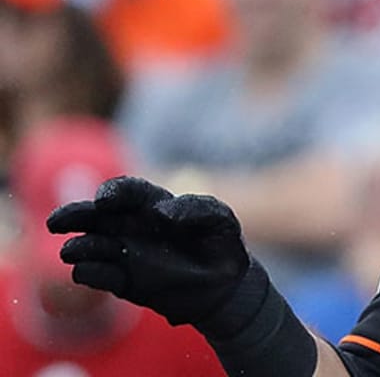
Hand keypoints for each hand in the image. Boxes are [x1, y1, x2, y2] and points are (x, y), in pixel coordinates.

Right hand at [47, 176, 250, 330]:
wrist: (226, 285)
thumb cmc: (222, 243)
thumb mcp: (220, 219)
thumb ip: (196, 208)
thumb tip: (161, 213)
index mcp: (152, 204)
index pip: (126, 191)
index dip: (113, 192)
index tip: (105, 200)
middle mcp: (131, 226)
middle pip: (94, 215)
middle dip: (74, 215)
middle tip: (57, 222)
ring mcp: (123, 253)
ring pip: (88, 246)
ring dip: (79, 247)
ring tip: (72, 251)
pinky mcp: (122, 281)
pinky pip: (97, 276)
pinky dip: (90, 273)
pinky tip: (89, 271)